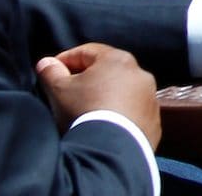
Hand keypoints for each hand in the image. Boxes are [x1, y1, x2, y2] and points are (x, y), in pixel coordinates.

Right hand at [35, 42, 160, 146]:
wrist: (111, 149)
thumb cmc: (83, 111)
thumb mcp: (58, 89)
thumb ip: (50, 71)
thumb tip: (47, 63)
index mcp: (119, 59)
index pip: (87, 52)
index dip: (66, 60)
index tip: (52, 71)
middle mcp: (140, 74)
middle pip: (107, 70)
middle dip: (87, 78)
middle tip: (69, 91)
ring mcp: (150, 98)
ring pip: (122, 91)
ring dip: (105, 96)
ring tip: (87, 111)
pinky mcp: (154, 120)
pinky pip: (132, 111)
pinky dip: (119, 114)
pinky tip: (106, 125)